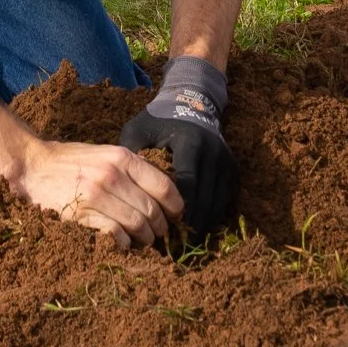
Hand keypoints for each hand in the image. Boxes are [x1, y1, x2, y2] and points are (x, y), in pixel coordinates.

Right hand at [10, 139, 183, 248]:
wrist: (33, 166)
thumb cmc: (71, 161)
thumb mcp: (105, 153)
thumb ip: (131, 168)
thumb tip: (161, 191)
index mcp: (122, 158)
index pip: (163, 185)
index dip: (175, 205)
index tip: (176, 215)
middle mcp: (112, 175)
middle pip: (152, 210)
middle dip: (161, 227)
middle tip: (161, 234)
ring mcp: (97, 196)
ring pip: (137, 225)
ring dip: (146, 238)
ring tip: (144, 240)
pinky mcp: (82, 215)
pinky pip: (116, 235)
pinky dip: (125, 243)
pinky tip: (124, 243)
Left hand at [118, 108, 238, 236]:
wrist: (191, 102)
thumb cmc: (158, 120)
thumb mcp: (138, 130)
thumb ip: (129, 154)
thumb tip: (115, 185)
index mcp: (190, 142)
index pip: (186, 183)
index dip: (175, 207)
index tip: (162, 225)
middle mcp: (213, 151)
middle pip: (204, 197)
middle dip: (189, 222)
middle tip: (173, 243)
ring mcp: (225, 161)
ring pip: (217, 202)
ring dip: (202, 224)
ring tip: (185, 243)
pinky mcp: (232, 168)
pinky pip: (224, 199)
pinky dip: (211, 216)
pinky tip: (197, 229)